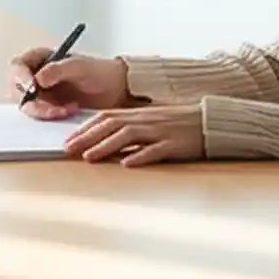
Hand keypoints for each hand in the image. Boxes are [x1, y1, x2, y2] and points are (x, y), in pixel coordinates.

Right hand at [8, 48, 131, 119]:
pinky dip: (51, 117)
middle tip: (51, 109)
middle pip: (18, 90)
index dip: (20, 78)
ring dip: (44, 111)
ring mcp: (41, 94)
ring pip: (28, 106)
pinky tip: (69, 112)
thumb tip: (38, 78)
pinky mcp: (48, 110)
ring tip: (67, 110)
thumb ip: (57, 70)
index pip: (18, 67)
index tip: (32, 88)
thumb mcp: (80, 67)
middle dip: (33, 102)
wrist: (116, 90)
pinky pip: (40, 117)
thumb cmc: (99, 72)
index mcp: (40, 58)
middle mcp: (36, 76)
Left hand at [63, 105, 203, 166]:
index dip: (85, 128)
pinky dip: (141, 156)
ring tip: (89, 157)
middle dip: (87, 137)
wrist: (210, 121)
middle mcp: (146, 120)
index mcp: (139, 114)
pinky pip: (156, 150)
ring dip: (107, 146)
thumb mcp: (151, 121)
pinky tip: (128, 164)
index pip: (106, 117)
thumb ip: (130, 128)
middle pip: (112, 125)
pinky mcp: (175, 144)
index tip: (68, 140)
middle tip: (67, 150)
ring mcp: (160, 131)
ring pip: (128, 136)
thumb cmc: (179, 124)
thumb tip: (106, 142)